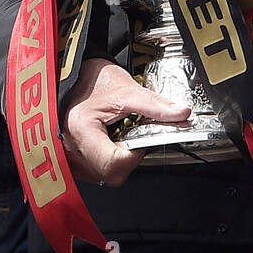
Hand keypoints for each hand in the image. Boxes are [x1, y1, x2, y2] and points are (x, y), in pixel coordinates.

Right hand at [63, 58, 191, 185]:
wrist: (75, 76)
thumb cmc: (94, 81)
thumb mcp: (127, 90)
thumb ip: (155, 105)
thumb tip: (181, 114)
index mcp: (82, 130)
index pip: (114, 163)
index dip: (135, 154)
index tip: (140, 139)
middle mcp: (71, 149)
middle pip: (111, 174)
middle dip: (128, 158)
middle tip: (129, 136)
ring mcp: (70, 157)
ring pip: (104, 176)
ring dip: (118, 160)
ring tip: (116, 136)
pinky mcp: (73, 161)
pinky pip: (96, 172)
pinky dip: (107, 160)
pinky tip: (108, 142)